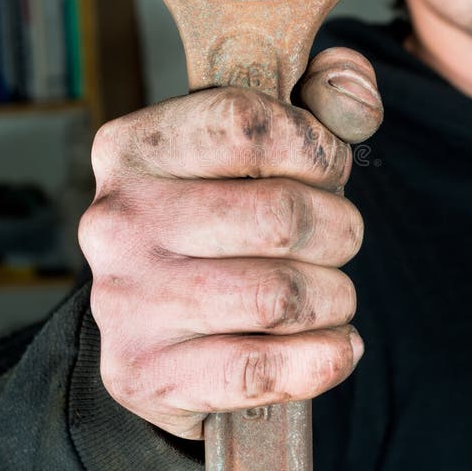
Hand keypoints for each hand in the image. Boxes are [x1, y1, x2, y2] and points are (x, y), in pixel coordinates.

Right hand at [78, 47, 381, 438]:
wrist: (160, 334)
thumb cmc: (223, 222)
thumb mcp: (258, 147)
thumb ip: (321, 97)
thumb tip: (355, 104)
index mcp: (133, 148)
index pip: (245, 124)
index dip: (315, 146)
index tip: (327, 167)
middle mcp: (117, 221)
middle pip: (279, 216)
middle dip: (340, 229)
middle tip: (338, 237)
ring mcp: (126, 302)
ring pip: (282, 296)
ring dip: (335, 297)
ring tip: (330, 294)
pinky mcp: (147, 374)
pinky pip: (268, 370)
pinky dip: (326, 357)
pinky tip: (332, 344)